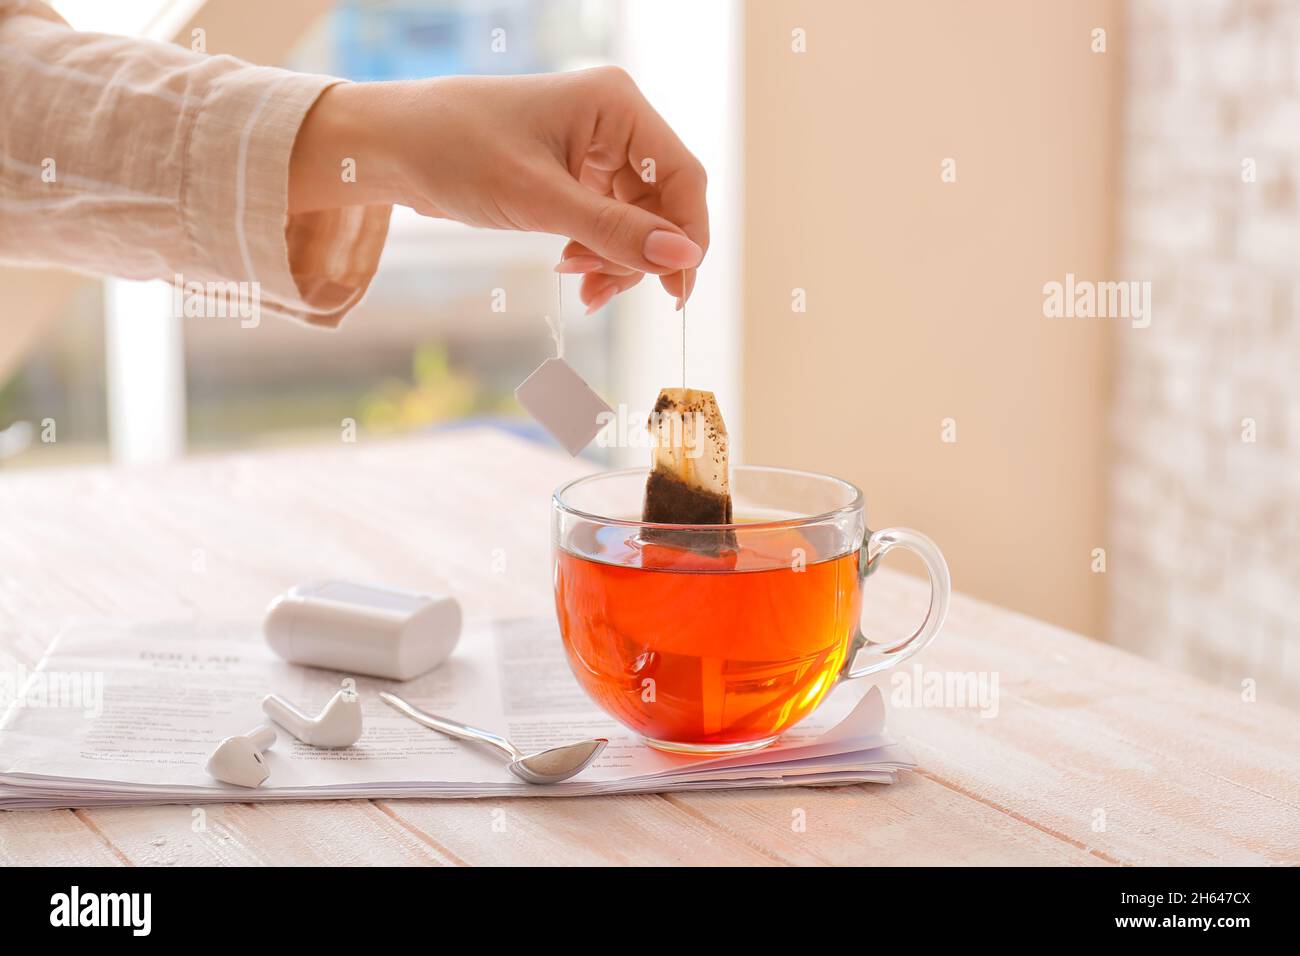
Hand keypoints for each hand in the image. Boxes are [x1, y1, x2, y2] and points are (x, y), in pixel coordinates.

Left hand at [289, 67, 707, 311]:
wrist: (392, 147)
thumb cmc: (457, 153)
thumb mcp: (540, 201)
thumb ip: (615, 232)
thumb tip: (682, 259)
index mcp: (616, 105)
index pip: (682, 177)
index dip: (687, 236)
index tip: (675, 290)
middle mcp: (614, 121)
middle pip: (661, 204)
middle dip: (638, 254)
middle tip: (600, 292)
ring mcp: (595, 147)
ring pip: (636, 219)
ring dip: (614, 261)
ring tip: (579, 288)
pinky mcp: (574, 173)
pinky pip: (607, 221)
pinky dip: (595, 253)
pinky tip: (571, 272)